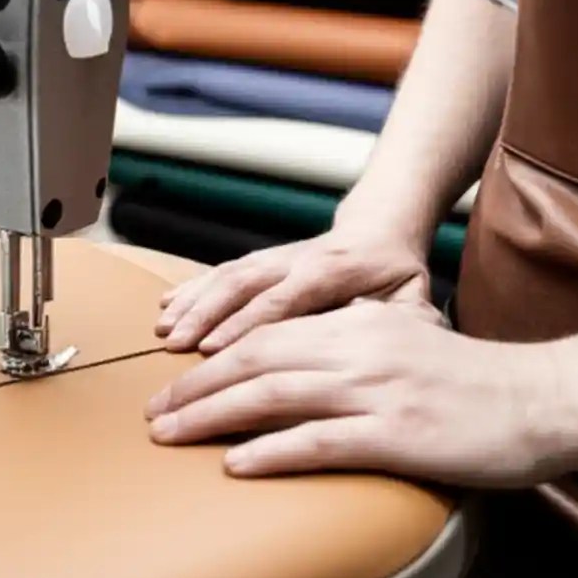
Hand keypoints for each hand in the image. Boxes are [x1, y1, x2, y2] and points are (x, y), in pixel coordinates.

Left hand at [144, 302, 570, 487]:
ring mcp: (378, 390)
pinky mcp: (397, 433)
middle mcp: (360, 347)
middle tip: (154, 414)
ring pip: (275, 395)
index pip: (267, 334)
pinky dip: (272, 452)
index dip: (213, 359)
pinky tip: (237, 465)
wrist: (539, 400)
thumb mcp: (405, 339)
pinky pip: (319, 441)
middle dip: (196, 387)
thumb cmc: (470, 380)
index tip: (175, 381)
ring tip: (173, 436)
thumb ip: (353, 337)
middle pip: (256, 360)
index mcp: (358, 323)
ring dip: (214, 416)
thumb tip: (300, 354)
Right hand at [155, 227, 435, 354]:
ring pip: (229, 275)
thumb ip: (408, 321)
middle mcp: (299, 259)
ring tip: (163, 330)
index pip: (286, 297)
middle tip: (174, 346)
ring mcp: (277, 257)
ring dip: (193, 302)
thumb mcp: (414, 296)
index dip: (249, 321)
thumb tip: (404, 344)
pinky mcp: (262, 259)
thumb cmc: (397, 274)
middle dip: (206, 314)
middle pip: (245, 283)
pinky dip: (193, 288)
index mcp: (337, 270)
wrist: (380, 228)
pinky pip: (222, 271)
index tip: (215, 348)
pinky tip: (165, 306)